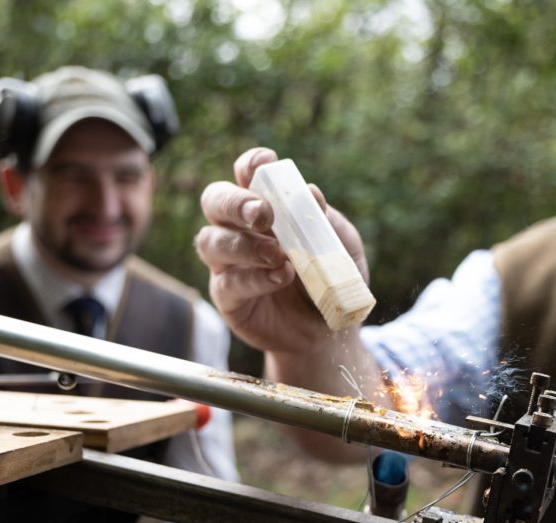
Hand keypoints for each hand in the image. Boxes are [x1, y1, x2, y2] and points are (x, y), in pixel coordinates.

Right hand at [195, 147, 368, 354]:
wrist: (332, 327)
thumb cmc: (333, 277)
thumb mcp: (343, 249)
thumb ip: (328, 222)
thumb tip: (312, 193)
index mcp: (266, 207)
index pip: (247, 175)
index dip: (251, 165)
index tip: (265, 163)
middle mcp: (239, 229)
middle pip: (215, 201)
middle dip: (235, 202)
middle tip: (264, 214)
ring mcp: (228, 263)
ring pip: (211, 241)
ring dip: (243, 244)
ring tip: (278, 254)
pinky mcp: (228, 297)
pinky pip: (228, 283)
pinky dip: (255, 278)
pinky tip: (281, 277)